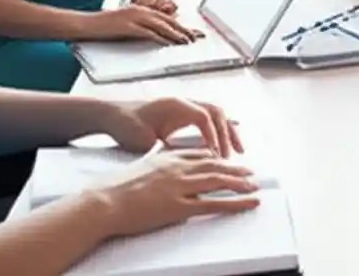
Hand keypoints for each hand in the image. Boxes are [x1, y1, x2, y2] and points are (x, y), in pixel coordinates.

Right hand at [82, 5, 199, 45]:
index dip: (181, 25)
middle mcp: (140, 11)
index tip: (193, 33)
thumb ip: (140, 28)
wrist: (86, 24)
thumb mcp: (125, 24)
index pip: (165, 18)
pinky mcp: (129, 26)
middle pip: (167, 21)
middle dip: (184, 30)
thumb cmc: (103, 27)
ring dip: (176, 35)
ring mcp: (135, 17)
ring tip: (187, 43)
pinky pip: (149, 33)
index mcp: (141, 9)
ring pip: (162, 26)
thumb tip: (155, 36)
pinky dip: (161, 39)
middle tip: (196, 38)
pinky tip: (169, 44)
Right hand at [97, 149, 259, 236]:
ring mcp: (180, 186)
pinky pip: (215, 203)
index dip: (217, 156)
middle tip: (249, 172)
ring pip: (219, 181)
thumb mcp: (141, 169)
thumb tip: (164, 175)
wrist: (104, 201)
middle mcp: (178, 168)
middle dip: (234, 169)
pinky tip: (248, 201)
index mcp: (168, 158)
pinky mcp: (180, 206)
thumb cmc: (115, 189)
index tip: (227, 158)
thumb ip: (156, 167)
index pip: (199, 153)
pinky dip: (236, 202)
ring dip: (240, 183)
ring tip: (254, 185)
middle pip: (214, 165)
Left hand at [105, 97, 243, 157]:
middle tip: (234, 156)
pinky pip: (207, 118)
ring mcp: (184, 105)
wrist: (111, 115)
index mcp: (175, 105)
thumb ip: (167, 148)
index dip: (214, 137)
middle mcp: (183, 102)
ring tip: (237, 150)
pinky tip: (223, 144)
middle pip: (216, 112)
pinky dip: (218, 130)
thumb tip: (187, 159)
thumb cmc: (125, 126)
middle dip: (229, 133)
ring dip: (227, 131)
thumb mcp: (144, 140)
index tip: (218, 156)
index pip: (204, 117)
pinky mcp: (182, 113)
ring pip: (215, 113)